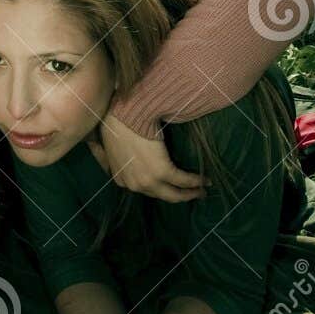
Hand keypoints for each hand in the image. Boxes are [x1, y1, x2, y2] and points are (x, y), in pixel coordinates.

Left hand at [88, 113, 207, 202]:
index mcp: (121, 179)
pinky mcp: (162, 171)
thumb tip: (109, 153)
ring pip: (174, 194)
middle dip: (180, 197)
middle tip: (195, 195)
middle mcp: (134, 185)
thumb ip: (114, 157)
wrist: (124, 115)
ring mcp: (148, 180)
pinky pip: (184, 180)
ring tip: (202, 191)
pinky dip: (196, 181)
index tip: (174, 188)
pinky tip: (205, 180)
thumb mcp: (112, 146)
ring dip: (191, 193)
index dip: (162, 189)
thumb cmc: (118, 125)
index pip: (145, 190)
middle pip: (162, 196)